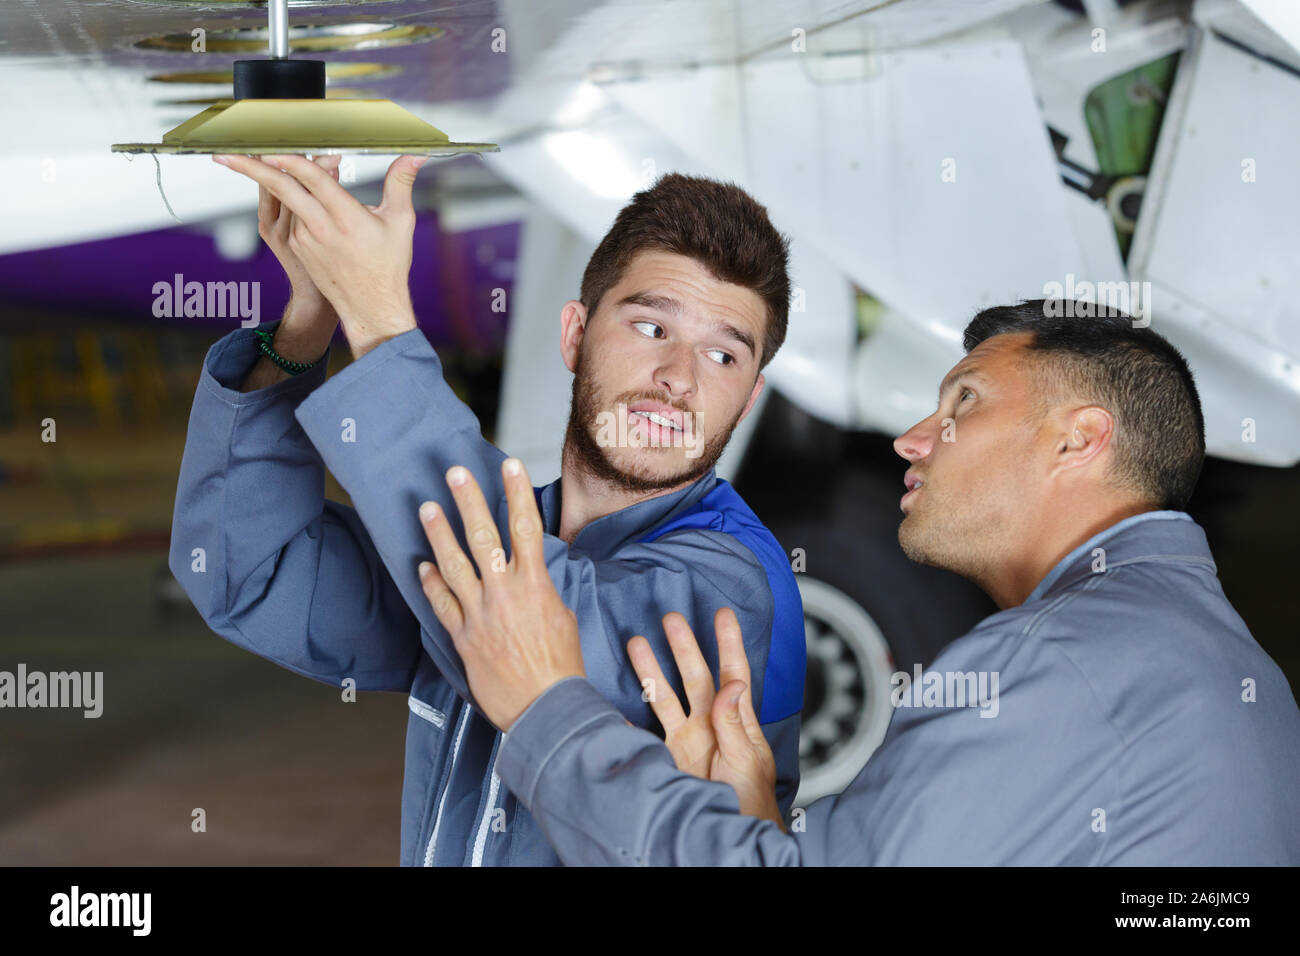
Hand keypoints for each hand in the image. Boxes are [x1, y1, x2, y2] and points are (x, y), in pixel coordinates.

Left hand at [215, 152, 428, 357]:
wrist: (370, 306)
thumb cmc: (388, 265)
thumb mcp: (400, 222)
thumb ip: (401, 183)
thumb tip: (415, 156)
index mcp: (346, 218)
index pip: (313, 179)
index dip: (292, 159)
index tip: (271, 147)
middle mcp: (319, 228)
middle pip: (281, 187)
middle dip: (250, 167)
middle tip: (225, 153)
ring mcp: (302, 238)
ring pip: (284, 196)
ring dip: (282, 176)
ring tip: (278, 156)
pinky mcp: (294, 245)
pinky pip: (286, 212)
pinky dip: (290, 196)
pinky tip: (296, 188)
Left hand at [416, 459, 583, 731]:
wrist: (546, 710)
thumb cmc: (562, 668)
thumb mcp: (564, 619)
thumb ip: (543, 592)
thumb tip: (531, 580)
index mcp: (536, 586)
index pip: (526, 528)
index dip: (518, 493)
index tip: (511, 465)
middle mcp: (505, 593)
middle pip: (483, 537)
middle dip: (469, 501)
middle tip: (455, 473)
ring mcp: (480, 614)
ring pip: (454, 564)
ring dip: (439, 533)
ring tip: (427, 507)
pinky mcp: (463, 637)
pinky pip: (441, 603)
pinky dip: (431, 582)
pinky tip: (423, 565)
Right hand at [628, 609, 781, 824]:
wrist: (728, 832)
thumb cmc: (749, 801)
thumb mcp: (746, 759)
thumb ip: (734, 723)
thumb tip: (732, 686)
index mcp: (736, 721)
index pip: (733, 673)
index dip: (728, 644)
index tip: (723, 616)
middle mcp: (710, 724)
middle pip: (695, 676)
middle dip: (683, 646)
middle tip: (671, 619)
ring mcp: (688, 739)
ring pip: (667, 696)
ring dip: (652, 670)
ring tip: (637, 643)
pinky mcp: (669, 755)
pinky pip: (648, 729)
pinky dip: (633, 715)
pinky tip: (621, 698)